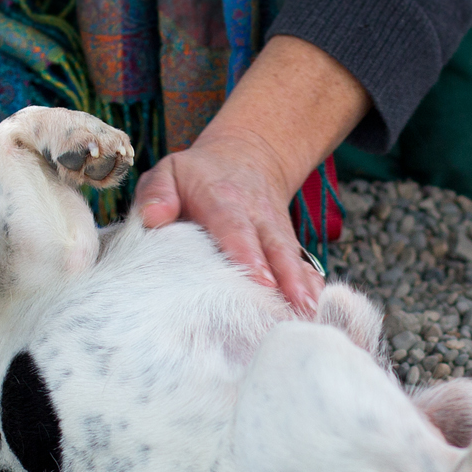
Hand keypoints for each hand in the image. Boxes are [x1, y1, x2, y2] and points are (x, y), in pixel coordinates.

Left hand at [136, 129, 322, 311]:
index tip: (260, 279)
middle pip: (274, 245)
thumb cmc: (197, 176)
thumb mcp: (169, 170)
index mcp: (222, 198)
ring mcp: (276, 231)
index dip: (247, 252)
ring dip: (303, 286)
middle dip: (286, 275)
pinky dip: (311, 286)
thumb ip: (156, 192)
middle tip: (297, 303)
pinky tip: (317, 310)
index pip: (234, 226)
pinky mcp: (287, 245)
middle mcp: (256, 215)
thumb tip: (153, 218)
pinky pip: (303, 264)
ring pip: (292, 258)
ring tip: (310, 314)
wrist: (246, 157)